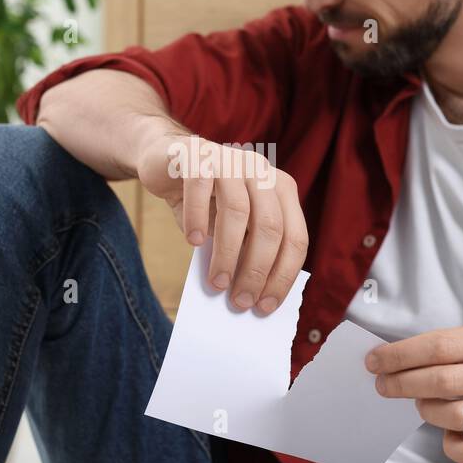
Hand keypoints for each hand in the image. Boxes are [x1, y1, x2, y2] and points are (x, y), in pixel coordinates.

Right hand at [135, 131, 307, 314]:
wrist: (167, 160)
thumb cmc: (205, 200)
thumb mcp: (231, 226)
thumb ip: (245, 248)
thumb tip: (250, 291)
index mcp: (280, 189)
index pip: (295, 237)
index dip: (283, 275)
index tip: (265, 306)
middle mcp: (261, 171)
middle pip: (270, 227)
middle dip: (256, 270)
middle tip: (240, 301)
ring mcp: (230, 159)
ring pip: (237, 211)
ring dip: (227, 253)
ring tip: (216, 282)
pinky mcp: (198, 155)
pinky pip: (200, 189)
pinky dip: (197, 219)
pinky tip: (194, 241)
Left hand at [366, 318, 462, 462]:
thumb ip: (446, 347)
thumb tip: (390, 361)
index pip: (440, 345)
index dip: (400, 356)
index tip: (373, 362)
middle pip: (444, 380)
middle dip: (403, 384)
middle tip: (383, 386)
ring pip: (456, 418)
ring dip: (428, 411)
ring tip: (424, 405)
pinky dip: (450, 445)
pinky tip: (449, 433)